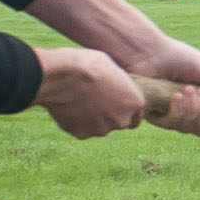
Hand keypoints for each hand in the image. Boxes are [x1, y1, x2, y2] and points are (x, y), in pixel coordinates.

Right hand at [34, 45, 149, 138]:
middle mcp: (121, 121)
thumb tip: (115, 89)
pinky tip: (69, 106)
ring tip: (79, 100)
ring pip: (99, 127)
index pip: (136, 116)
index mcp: (135, 103)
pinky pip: (81, 128)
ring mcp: (101, 129)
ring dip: (92, 118)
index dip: (124, 111)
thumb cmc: (88, 66)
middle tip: (94, 100)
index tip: (115, 106)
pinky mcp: (82, 133)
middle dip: (108, 115)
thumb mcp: (111, 69)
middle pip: (117, 123)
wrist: (63, 75)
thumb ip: (118, 86)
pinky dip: (76, 121)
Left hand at [124, 36, 199, 130]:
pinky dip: (179, 111)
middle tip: (197, 90)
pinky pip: (172, 125)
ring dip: (192, 108)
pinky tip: (176, 95)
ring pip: (189, 128)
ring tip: (185, 89)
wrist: (150, 52)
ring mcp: (172, 115)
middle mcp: (188, 111)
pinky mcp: (156, 116)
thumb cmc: (179, 57)